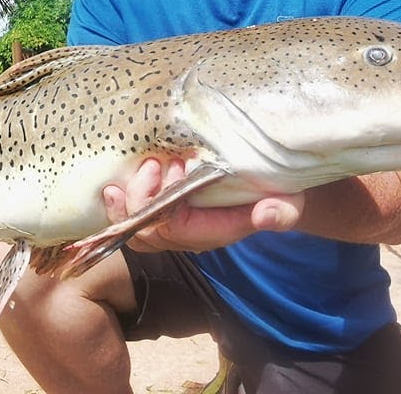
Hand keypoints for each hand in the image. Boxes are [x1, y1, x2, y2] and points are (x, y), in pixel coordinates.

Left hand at [102, 157, 303, 252]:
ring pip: (135, 232)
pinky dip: (119, 205)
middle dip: (143, 198)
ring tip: (139, 169)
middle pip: (148, 233)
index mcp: (213, 233)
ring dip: (127, 202)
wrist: (269, 189)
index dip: (166, 200)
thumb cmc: (276, 193)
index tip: (178, 164)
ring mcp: (172, 227)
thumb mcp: (288, 201)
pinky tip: (112, 185)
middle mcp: (188, 236)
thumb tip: (268, 214)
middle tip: (156, 163)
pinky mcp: (161, 212)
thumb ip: (281, 213)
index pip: (177, 228)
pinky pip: (130, 221)